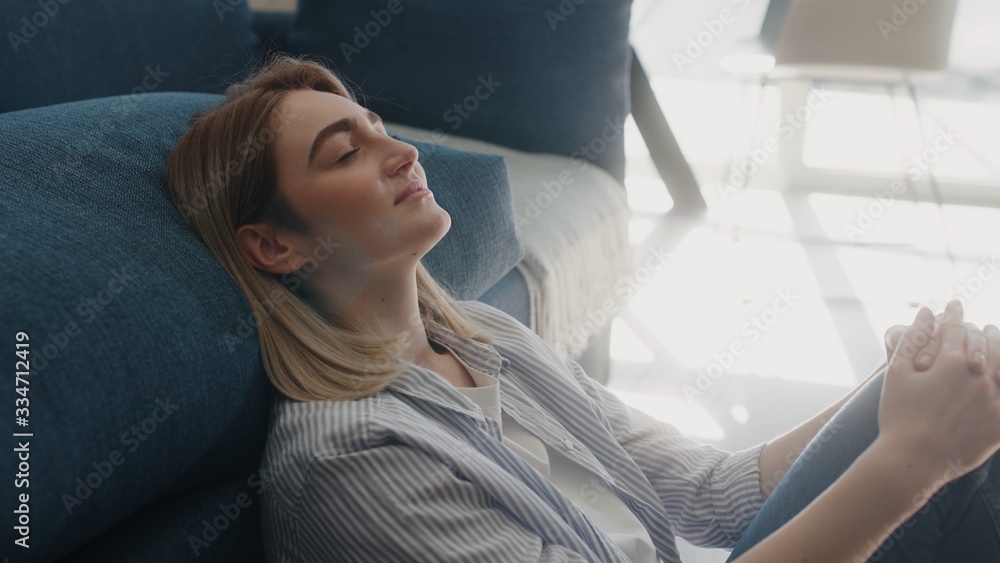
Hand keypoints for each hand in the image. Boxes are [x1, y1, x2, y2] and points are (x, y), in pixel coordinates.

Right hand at [878, 301, 999, 481]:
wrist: (912, 462)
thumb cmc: (898, 416)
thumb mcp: (897, 374)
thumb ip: (913, 339)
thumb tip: (927, 312)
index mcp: (953, 363)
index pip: (956, 328)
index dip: (953, 314)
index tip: (954, 304)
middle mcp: (980, 378)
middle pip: (987, 343)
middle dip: (981, 330)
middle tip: (978, 325)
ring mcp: (994, 402)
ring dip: (999, 349)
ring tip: (994, 343)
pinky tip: (998, 377)